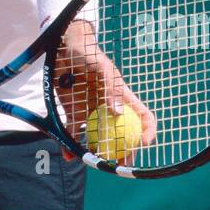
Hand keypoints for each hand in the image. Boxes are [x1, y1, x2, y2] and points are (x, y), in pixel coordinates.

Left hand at [53, 20, 156, 161]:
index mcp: (121, 96)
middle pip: (121, 133)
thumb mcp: (102, 67)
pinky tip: (69, 154)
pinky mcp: (73, 112)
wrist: (63, 46)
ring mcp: (91, 111)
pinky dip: (71, 144)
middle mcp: (108, 107)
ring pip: (97, 137)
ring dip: (96, 151)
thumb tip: (118, 112)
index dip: (146, 130)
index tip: (143, 143)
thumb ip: (110, 87)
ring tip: (93, 162)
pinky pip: (74, 131)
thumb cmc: (88, 52)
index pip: (141, 115)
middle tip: (120, 163)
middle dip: (123, 150)